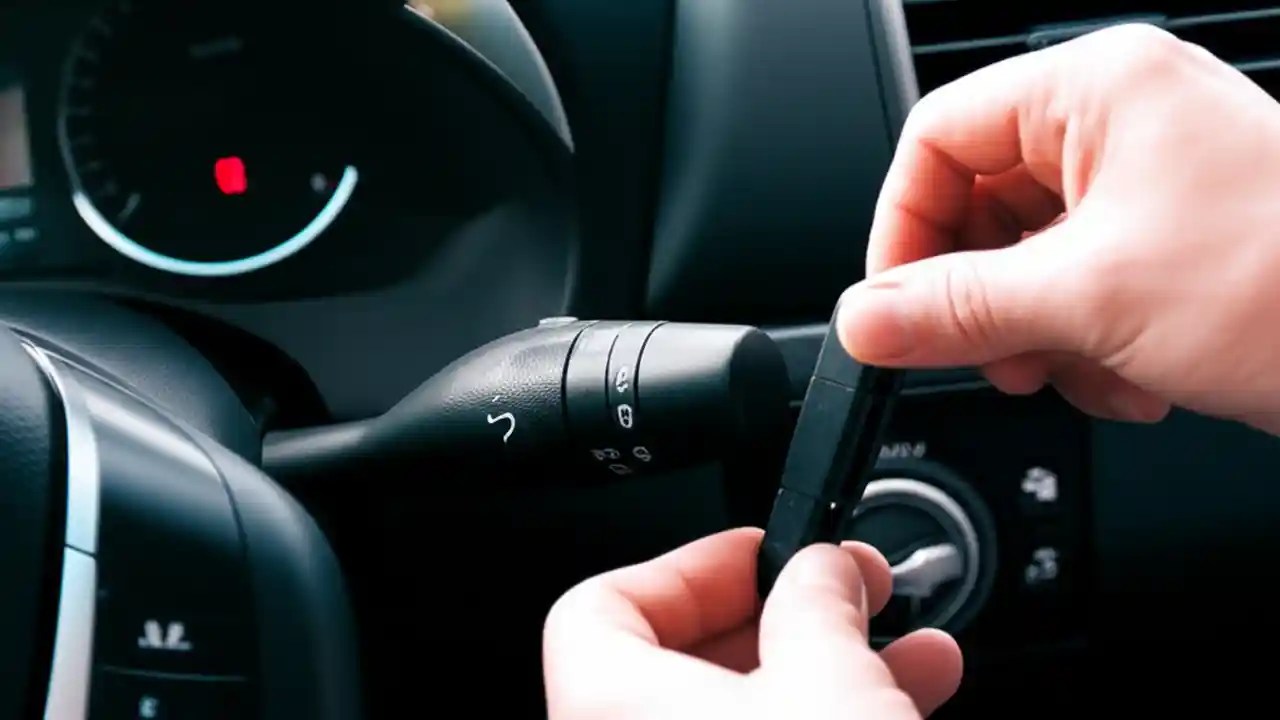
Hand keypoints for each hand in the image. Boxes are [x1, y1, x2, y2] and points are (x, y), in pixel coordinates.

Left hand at [542, 528, 961, 718]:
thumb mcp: (828, 684)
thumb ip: (817, 602)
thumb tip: (822, 568)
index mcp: (609, 708)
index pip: (602, 605)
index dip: (690, 564)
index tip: (765, 551)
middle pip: (685, 655)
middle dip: (785, 609)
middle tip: (849, 585)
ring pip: (743, 708)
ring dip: (827, 664)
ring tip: (907, 640)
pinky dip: (834, 716)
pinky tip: (914, 691)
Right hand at [837, 23, 1279, 433]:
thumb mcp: (1091, 299)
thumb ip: (954, 308)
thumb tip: (864, 321)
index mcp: (1096, 90)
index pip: (937, 140)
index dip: (901, 230)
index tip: (895, 307)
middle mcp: (1122, 123)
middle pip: (981, 207)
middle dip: (984, 299)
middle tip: (989, 354)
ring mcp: (1154, 183)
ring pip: (1029, 260)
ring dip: (1042, 335)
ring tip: (1087, 371)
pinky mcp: (1178, 241)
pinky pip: (1083, 288)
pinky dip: (1092, 345)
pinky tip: (1136, 379)